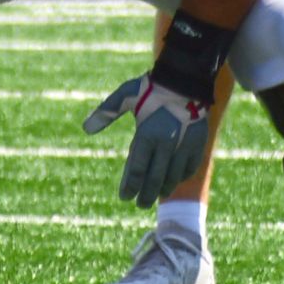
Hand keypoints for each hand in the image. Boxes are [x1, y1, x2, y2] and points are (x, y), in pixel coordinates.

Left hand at [83, 75, 209, 205]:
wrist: (186, 79)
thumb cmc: (152, 88)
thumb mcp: (126, 96)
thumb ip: (106, 112)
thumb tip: (85, 129)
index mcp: (147, 135)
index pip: (136, 171)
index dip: (130, 187)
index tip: (124, 196)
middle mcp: (166, 145)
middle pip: (154, 180)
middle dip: (146, 195)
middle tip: (140, 204)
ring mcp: (184, 146)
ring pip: (173, 177)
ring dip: (163, 189)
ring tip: (157, 195)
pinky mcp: (198, 144)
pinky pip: (188, 168)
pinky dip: (180, 177)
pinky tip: (174, 180)